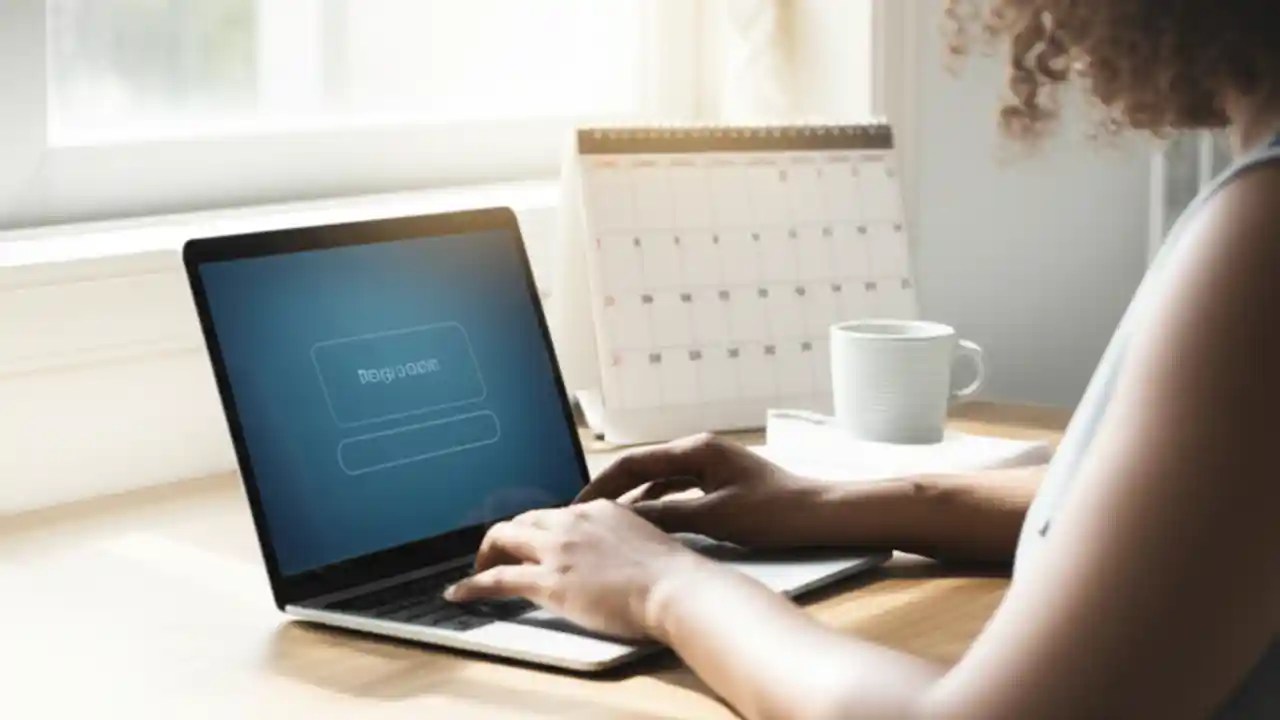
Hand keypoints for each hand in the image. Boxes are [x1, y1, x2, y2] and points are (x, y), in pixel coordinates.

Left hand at [444, 500, 712, 639]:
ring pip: (503, 539)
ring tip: (477, 571)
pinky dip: (472, 584)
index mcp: (598, 509)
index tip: (533, 545)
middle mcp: (572, 520)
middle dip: (505, 538)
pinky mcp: (548, 580)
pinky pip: (497, 579)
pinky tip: (459, 593)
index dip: (538, 531)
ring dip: (485, 555)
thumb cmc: (671, 574)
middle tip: (498, 556)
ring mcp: (558, 549)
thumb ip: (620, 537)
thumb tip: (610, 552)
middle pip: (523, 520)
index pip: (555, 514)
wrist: (675, 588)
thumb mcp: (644, 539)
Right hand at [577, 433, 824, 547]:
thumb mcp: (715, 517)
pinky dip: (656, 504)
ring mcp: (709, 466)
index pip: (635, 462)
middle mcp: (699, 451)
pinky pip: (676, 490)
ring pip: (658, 480)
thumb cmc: (773, 513)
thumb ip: (667, 515)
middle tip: (582, 515)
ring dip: (633, 498)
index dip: (602, 483)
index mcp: (697, 450)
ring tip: (605, 521)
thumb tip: (624, 518)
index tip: (578, 505)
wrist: (818, 514)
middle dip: (612, 489)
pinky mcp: (718, 482)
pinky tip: (643, 524)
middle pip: (643, 467)